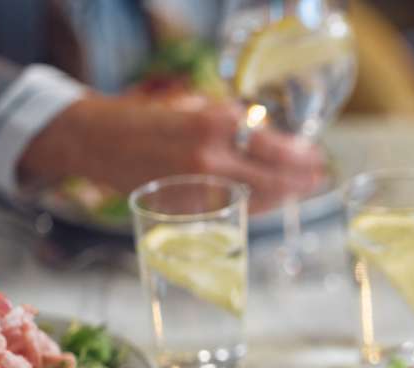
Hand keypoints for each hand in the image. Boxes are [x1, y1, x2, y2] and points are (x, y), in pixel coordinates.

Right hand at [18, 94, 326, 213]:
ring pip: (257, 200)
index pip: (276, 149)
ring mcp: (199, 189)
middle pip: (274, 179)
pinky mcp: (188, 211)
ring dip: (284, 196)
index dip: (302, 158)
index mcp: (215, 125)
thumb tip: (272, 138)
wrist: (96, 139)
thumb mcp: (196, 108)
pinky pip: (234, 212)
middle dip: (301, 181)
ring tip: (302, 190)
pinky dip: (256, 206)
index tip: (316, 158)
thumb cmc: (148, 119)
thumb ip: (233, 124)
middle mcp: (211, 158)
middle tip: (318, 178)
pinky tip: (271, 201)